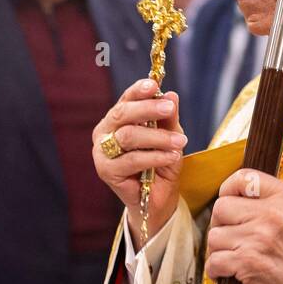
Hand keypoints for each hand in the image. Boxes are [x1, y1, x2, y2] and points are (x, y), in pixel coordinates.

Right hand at [91, 78, 185, 247]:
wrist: (157, 199)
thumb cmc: (161, 163)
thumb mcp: (170, 137)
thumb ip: (168, 118)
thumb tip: (171, 95)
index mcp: (118, 118)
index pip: (126, 99)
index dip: (138, 90)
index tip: (154, 85)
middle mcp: (105, 132)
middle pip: (122, 114)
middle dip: (148, 109)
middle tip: (169, 108)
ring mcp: (102, 152)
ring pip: (128, 136)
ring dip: (157, 137)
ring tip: (180, 141)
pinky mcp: (106, 171)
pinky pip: (132, 160)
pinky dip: (155, 156)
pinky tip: (171, 156)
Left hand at [205, 170, 282, 283]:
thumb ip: (265, 198)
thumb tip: (227, 192)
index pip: (243, 177)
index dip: (228, 189)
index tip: (230, 202)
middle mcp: (272, 214)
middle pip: (221, 207)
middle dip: (220, 224)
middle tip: (233, 236)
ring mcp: (259, 238)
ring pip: (214, 235)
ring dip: (218, 249)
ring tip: (235, 256)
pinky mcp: (247, 262)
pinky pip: (213, 260)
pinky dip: (215, 270)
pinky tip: (228, 272)